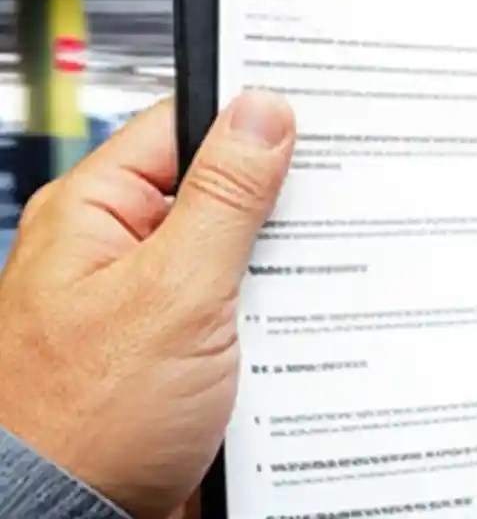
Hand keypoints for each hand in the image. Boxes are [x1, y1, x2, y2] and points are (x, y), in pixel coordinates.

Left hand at [0, 91, 294, 518]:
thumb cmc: (84, 423)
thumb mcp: (174, 292)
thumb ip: (224, 197)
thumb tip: (262, 113)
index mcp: (97, 215)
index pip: (184, 127)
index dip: (251, 115)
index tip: (317, 115)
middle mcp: (121, 252)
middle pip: (221, 189)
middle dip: (280, 201)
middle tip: (332, 204)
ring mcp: (154, 304)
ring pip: (241, 254)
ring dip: (283, 267)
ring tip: (315, 277)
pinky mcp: (183, 352)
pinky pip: (244, 310)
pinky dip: (278, 315)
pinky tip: (306, 325)